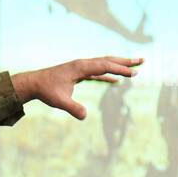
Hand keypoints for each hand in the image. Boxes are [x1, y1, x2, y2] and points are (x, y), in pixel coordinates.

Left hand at [12, 56, 141, 119]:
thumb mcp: (59, 102)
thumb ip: (73, 108)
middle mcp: (82, 64)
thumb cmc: (46, 91)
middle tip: (142, 61)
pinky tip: (116, 80)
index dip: (120, 70)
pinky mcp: (79, 73)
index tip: (133, 74)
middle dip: (125, 61)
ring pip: (104, 64)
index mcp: (80, 67)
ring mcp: (81, 67)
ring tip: (135, 67)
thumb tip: (85, 116)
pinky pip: (97, 72)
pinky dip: (108, 75)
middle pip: (108, 60)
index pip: (104, 66)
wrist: (34, 83)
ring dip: (119, 65)